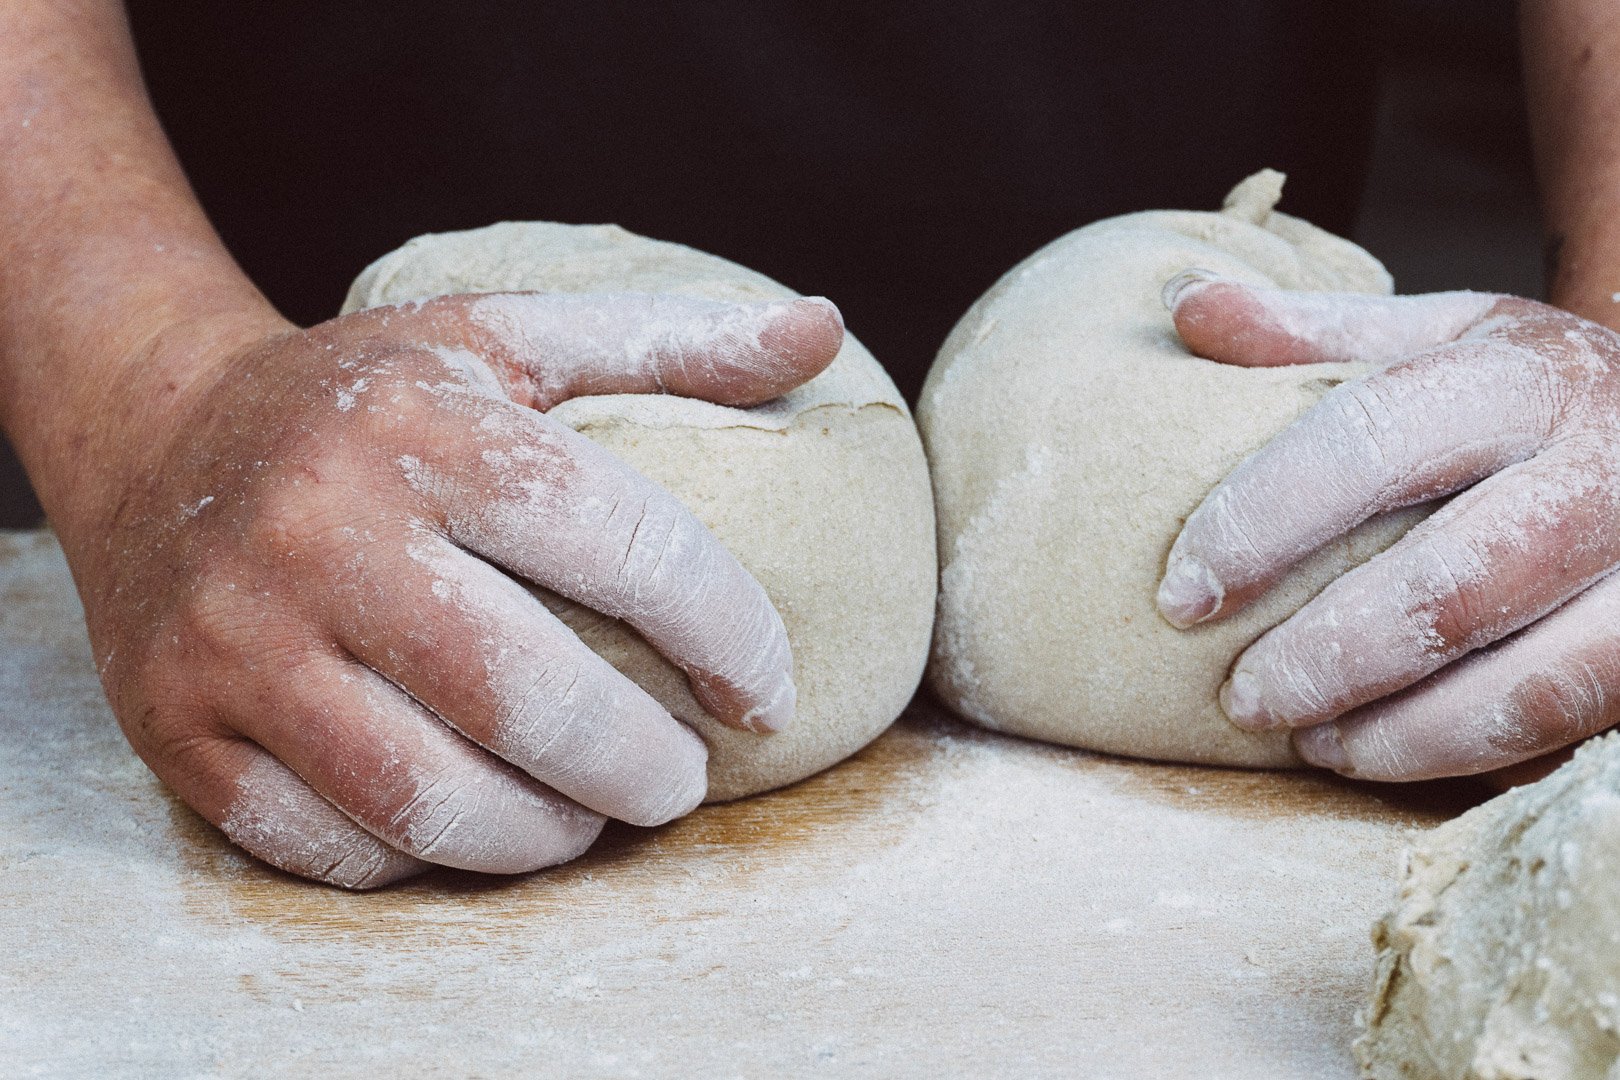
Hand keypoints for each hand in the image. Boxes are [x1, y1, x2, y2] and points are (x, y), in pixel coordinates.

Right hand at [75, 291, 840, 886]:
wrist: (150, 441)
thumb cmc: (370, 400)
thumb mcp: (506, 338)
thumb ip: (668, 341)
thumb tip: (823, 330)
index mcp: (422, 428)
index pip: (616, 540)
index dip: (725, 631)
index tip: (766, 688)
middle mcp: (318, 534)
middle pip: (523, 698)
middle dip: (639, 767)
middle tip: (684, 779)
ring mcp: (236, 644)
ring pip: (425, 798)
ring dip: (546, 836)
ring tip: (596, 816)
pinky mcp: (181, 732)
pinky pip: (332, 844)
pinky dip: (428, 857)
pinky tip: (478, 820)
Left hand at [1156, 271, 1619, 781]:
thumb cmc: (1526, 390)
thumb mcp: (1438, 337)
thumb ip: (1313, 333)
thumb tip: (1182, 302)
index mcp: (1524, 378)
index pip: (1372, 443)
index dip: (1263, 523)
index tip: (1180, 595)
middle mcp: (1605, 469)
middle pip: (1450, 583)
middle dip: (1327, 655)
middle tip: (1239, 698)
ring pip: (1526, 681)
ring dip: (1397, 729)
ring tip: (1303, 741)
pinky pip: (1563, 724)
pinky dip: (1462, 754)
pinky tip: (1378, 754)